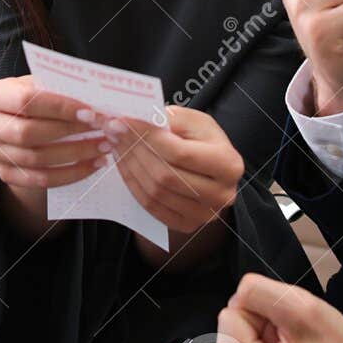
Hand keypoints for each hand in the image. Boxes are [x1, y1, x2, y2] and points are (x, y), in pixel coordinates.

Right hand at [0, 75, 109, 189]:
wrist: (24, 121)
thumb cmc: (40, 98)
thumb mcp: (45, 86)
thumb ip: (64, 91)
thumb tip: (100, 105)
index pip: (25, 101)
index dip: (60, 107)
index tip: (91, 112)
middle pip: (28, 133)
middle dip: (70, 132)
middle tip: (103, 130)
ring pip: (36, 159)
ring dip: (76, 154)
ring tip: (104, 147)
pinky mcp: (6, 174)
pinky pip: (40, 179)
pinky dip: (71, 174)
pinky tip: (93, 165)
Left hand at [104, 106, 242, 234]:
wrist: (209, 169)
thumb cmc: (202, 140)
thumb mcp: (194, 121)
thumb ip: (170, 118)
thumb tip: (136, 118)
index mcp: (228, 164)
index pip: (180, 153)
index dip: (147, 137)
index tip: (123, 120)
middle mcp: (221, 194)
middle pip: (165, 175)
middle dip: (134, 150)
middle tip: (114, 131)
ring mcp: (204, 214)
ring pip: (155, 192)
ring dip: (129, 165)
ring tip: (117, 144)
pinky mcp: (187, 224)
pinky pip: (151, 206)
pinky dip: (132, 183)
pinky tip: (123, 164)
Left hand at [216, 272, 342, 342]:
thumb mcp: (299, 307)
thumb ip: (256, 291)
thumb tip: (238, 294)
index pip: (230, 313)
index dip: (264, 314)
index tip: (289, 333)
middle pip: (232, 326)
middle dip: (263, 325)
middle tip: (293, 342)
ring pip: (240, 334)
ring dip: (265, 335)